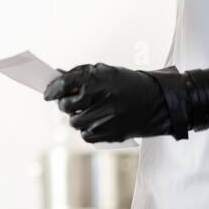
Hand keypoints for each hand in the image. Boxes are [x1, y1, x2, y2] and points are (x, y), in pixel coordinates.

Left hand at [44, 63, 208, 142]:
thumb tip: (57, 77)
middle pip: (66, 106)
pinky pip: (86, 135)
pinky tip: (98, 122)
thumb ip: (82, 75)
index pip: (65, 84)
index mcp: (99, 78)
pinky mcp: (112, 133)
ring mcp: (106, 117)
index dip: (52, 89)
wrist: (160, 102)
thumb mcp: (108, 73)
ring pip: (75, 123)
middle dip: (64, 104)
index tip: (47, 94)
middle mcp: (101, 97)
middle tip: (68, 102)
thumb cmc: (131, 85)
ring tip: (89, 112)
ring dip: (77, 118)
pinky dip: (88, 130)